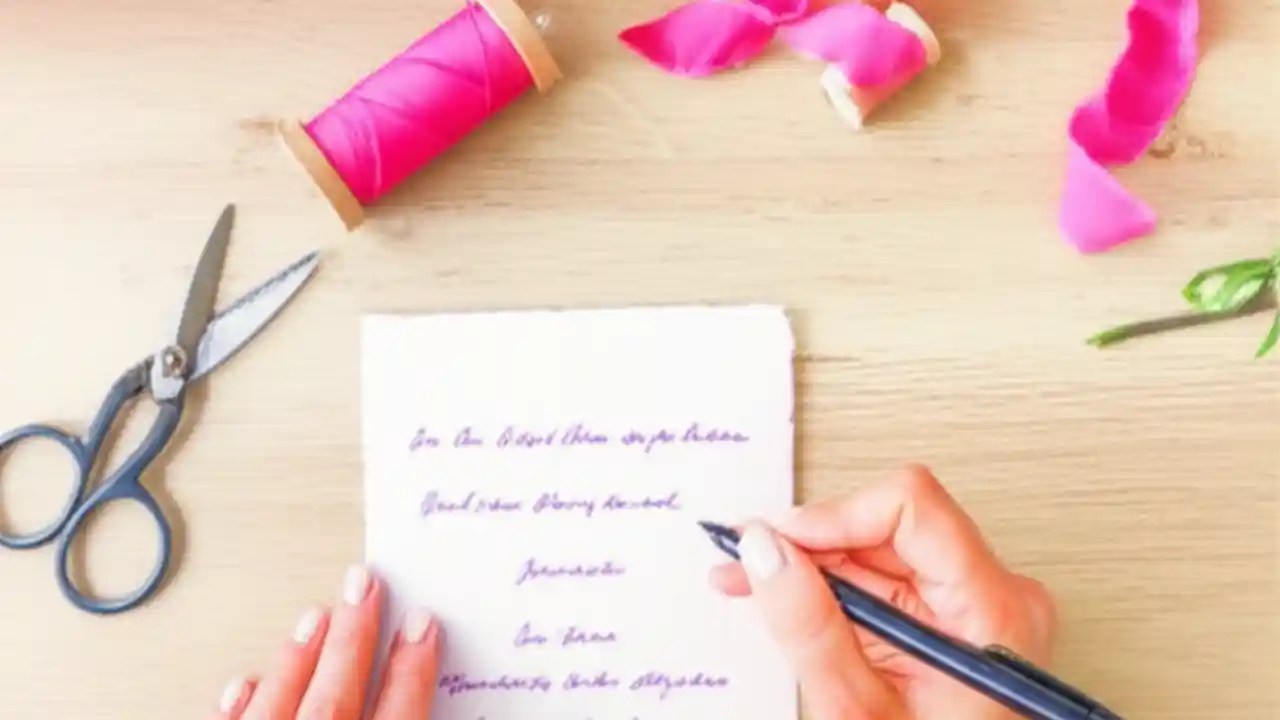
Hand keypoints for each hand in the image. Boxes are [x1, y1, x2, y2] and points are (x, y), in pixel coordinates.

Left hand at [213, 565, 441, 719]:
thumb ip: (412, 719)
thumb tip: (449, 705)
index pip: (399, 711)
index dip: (412, 667)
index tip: (420, 625)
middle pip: (337, 692)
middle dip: (354, 634)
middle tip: (364, 586)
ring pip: (281, 702)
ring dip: (300, 657)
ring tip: (316, 616)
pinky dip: (238, 707)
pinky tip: (244, 683)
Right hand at [711, 465, 1056, 719]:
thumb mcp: (861, 710)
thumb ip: (812, 630)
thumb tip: (767, 553)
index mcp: (991, 607)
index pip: (909, 507)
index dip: (830, 515)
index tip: (776, 540)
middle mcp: (994, 592)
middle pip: (888, 523)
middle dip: (808, 541)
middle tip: (748, 559)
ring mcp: (977, 602)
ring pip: (878, 546)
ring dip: (811, 562)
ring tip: (752, 579)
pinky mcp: (954, 615)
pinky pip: (886, 576)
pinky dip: (833, 584)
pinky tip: (789, 594)